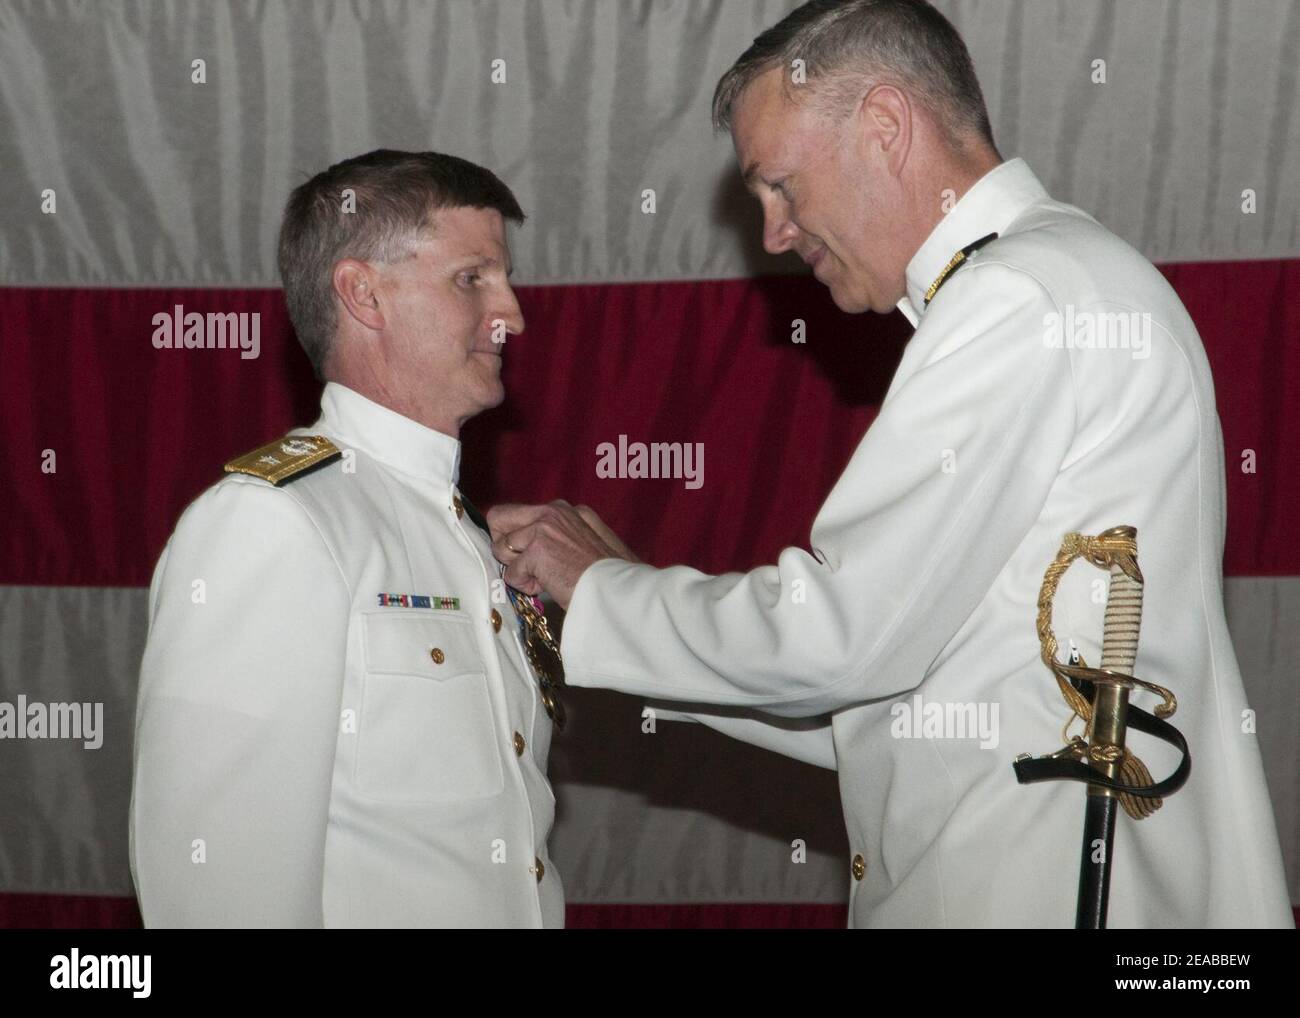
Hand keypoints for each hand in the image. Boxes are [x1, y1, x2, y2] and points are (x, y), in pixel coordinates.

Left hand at [487, 500, 638, 609]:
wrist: (620, 591)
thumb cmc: (610, 577)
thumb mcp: (589, 543)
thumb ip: (560, 536)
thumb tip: (529, 546)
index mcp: (567, 510)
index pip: (520, 514)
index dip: (517, 540)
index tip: (529, 557)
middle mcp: (554, 511)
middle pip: (498, 517)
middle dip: (503, 546)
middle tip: (524, 566)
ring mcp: (544, 528)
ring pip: (501, 548)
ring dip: (518, 569)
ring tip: (546, 579)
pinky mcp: (538, 549)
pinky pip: (512, 573)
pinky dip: (526, 587)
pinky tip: (549, 587)